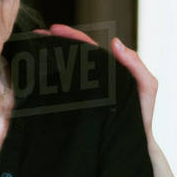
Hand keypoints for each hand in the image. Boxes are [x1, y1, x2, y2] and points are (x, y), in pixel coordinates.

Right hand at [36, 24, 158, 137]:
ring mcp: (81, 95)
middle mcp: (91, 80)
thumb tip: (114, 43)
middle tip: (35, 35)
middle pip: (70, 57)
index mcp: (106, 71)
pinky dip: (45, 85)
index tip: (53, 30)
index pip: (87, 48)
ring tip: (30, 51)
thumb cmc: (141, 117)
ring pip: (62, 73)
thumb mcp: (146, 86)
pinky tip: (32, 79)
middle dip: (53, 44)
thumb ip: (135, 65)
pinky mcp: (72, 111)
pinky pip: (57, 95)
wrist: (130, 147)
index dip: (71, 36)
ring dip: (46, 61)